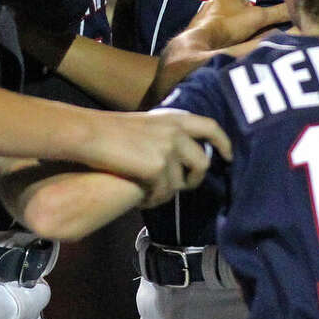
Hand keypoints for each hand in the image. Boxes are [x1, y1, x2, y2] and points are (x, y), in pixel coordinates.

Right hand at [92, 109, 231, 205]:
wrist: (90, 134)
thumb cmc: (110, 129)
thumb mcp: (147, 124)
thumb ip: (166, 134)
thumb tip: (180, 155)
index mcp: (175, 118)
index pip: (210, 128)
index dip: (223, 143)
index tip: (228, 157)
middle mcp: (177, 133)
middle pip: (202, 163)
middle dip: (195, 180)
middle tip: (186, 186)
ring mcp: (169, 151)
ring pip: (179, 184)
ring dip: (166, 192)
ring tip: (150, 193)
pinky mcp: (158, 169)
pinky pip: (163, 194)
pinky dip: (153, 200)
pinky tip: (142, 198)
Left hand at [176, 0, 286, 50]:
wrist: (201, 43)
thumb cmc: (231, 26)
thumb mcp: (260, 18)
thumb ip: (279, 13)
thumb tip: (299, 9)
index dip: (255, 9)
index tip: (259, 22)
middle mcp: (214, 1)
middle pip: (235, 10)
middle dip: (243, 21)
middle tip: (250, 34)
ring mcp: (203, 16)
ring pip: (222, 22)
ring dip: (230, 30)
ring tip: (236, 43)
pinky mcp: (196, 30)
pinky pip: (211, 32)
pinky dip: (218, 38)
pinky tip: (222, 48)